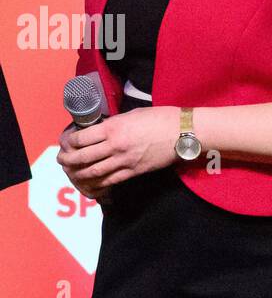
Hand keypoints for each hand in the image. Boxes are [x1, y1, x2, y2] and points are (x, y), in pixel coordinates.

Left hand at [57, 106, 180, 193]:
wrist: (183, 133)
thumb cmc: (160, 118)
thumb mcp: (132, 115)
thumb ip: (114, 124)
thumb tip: (100, 131)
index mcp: (113, 128)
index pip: (80, 139)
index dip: (68, 142)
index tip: (65, 142)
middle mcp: (115, 146)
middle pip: (82, 157)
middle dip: (68, 160)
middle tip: (62, 159)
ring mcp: (124, 161)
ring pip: (93, 172)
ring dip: (78, 174)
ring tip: (72, 172)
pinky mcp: (134, 172)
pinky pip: (110, 180)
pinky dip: (97, 183)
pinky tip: (91, 183)